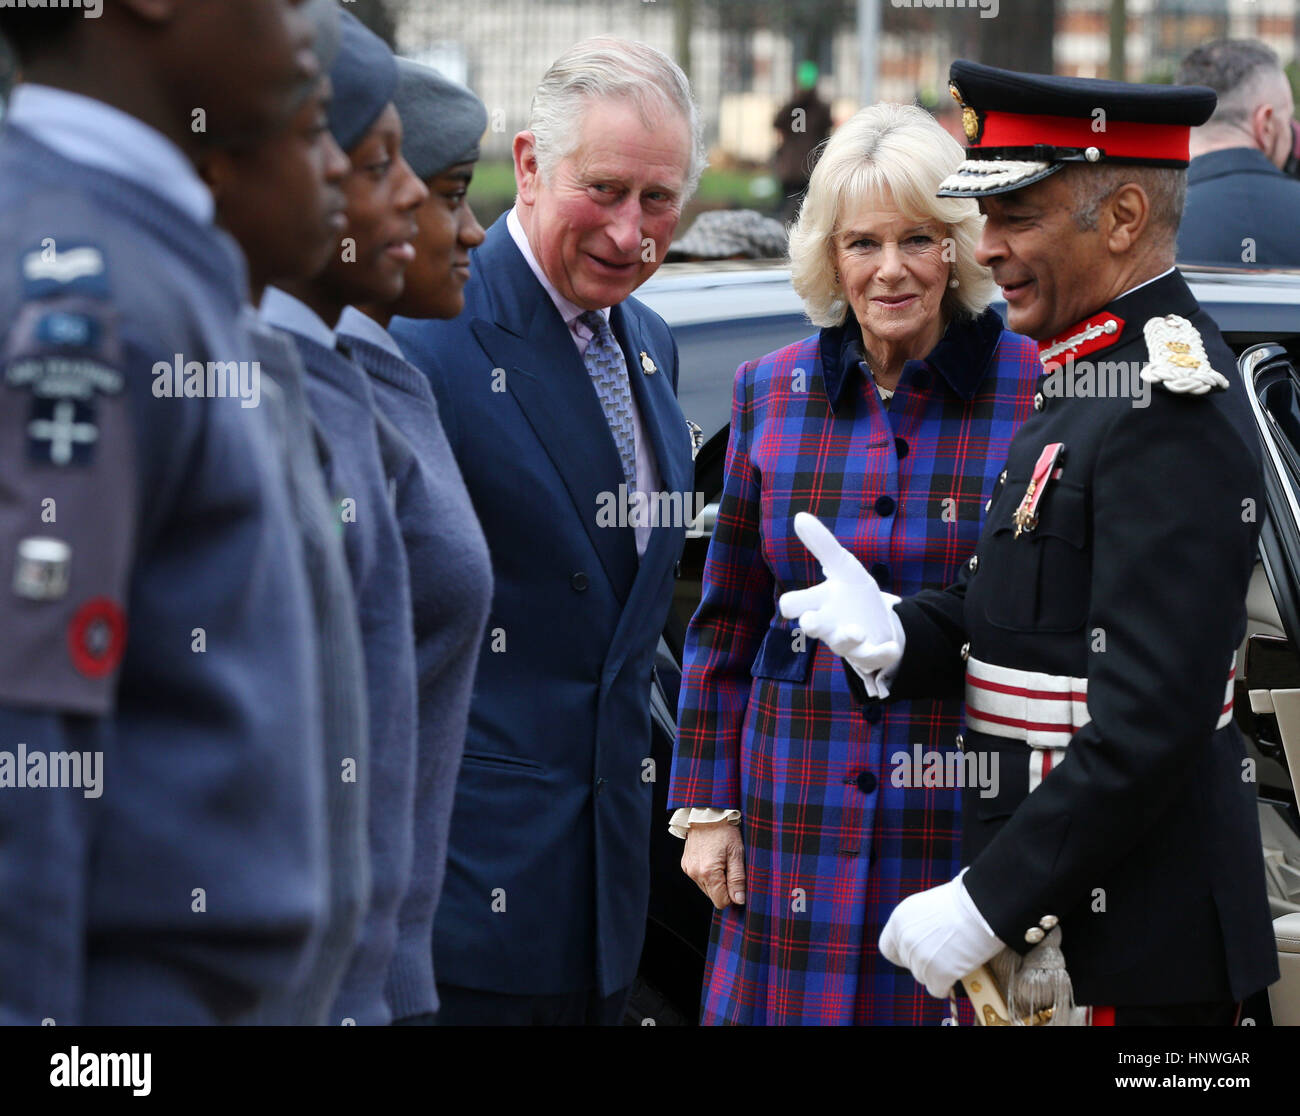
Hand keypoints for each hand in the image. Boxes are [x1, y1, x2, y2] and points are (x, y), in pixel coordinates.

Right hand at [681, 820, 745, 908]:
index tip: (737, 881)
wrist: (706, 814)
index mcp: (708, 872)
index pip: (721, 901)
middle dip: (724, 887)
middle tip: (730, 867)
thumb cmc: (724, 831)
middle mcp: (695, 873)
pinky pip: (699, 879)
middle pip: (713, 896)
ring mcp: (688, 869)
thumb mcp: (737, 853)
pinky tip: (712, 859)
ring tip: (721, 861)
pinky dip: (707, 874)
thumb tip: (739, 900)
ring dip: (715, 881)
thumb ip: (737, 879)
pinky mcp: (685, 865)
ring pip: (706, 888)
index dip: (732, 895)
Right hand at [778, 512, 903, 686]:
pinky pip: (872, 658)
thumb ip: (822, 544)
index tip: (792, 603)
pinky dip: (882, 653)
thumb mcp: (842, 566)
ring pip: (841, 645)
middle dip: (811, 624)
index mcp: (816, 603)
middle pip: (810, 626)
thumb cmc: (851, 593)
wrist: (877, 621)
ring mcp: (848, 640)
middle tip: (810, 621)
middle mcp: (827, 624)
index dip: (792, 604)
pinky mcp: (869, 652)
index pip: (792, 605)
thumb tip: (799, 516)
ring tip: (858, 630)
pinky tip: (892, 647)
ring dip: (849, 636)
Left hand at [878, 871, 1004, 998]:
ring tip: (956, 956)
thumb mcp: (928, 907)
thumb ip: (918, 925)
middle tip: (946, 954)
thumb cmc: (963, 902)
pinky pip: (937, 989)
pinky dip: (947, 985)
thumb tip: (923, 942)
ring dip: (938, 972)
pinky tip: (959, 971)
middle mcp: (904, 939)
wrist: (983, 906)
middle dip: (926, 962)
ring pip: (923, 977)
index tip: (917, 954)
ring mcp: (919, 957)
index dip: (902, 954)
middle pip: (909, 965)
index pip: (888, 948)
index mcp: (899, 919)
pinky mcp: (936, 974)